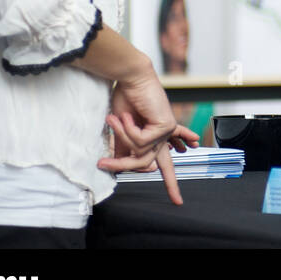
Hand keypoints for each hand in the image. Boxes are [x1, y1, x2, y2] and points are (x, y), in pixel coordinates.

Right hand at [97, 66, 196, 205]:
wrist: (131, 78)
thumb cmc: (125, 98)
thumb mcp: (122, 130)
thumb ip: (124, 149)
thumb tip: (119, 168)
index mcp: (156, 137)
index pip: (165, 164)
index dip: (171, 183)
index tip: (177, 201)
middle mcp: (164, 136)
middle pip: (151, 166)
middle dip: (126, 168)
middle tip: (103, 164)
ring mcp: (167, 131)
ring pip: (141, 156)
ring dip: (122, 139)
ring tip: (113, 120)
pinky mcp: (166, 126)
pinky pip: (141, 142)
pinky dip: (128, 130)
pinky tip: (127, 116)